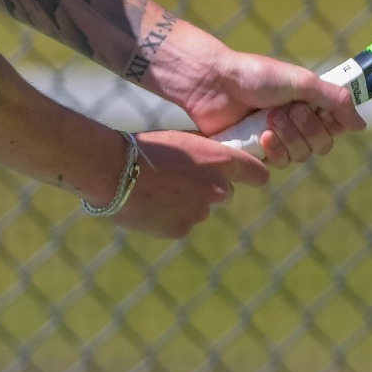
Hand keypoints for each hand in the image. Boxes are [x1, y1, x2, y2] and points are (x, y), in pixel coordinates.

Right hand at [108, 129, 260, 238]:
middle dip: (210, 188)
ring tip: (156, 188)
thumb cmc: (144, 147)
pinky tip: (149, 203)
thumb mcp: (182, 141)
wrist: (113, 169)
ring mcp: (200, 213)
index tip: (245, 175)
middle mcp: (218, 189)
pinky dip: (169, 216)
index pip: (258, 174)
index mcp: (221, 161)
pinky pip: (181, 223)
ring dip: (186, 202)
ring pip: (200, 209)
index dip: (251, 174)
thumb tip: (218, 162)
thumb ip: (206, 154)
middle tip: (181, 178)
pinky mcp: (181, 230)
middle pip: (226, 193)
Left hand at [154, 34, 366, 169]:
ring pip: (302, 155)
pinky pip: (279, 164)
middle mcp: (295, 122)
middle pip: (321, 144)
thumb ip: (334, 100)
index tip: (318, 109)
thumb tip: (361, 125)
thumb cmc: (255, 75)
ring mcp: (276, 137)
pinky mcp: (257, 152)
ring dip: (289, 137)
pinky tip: (262, 136)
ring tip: (269, 118)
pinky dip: (274, 150)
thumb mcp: (300, 81)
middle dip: (307, 128)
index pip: (336, 125)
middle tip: (286, 110)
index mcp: (308, 102)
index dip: (331, 123)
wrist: (214, 84)